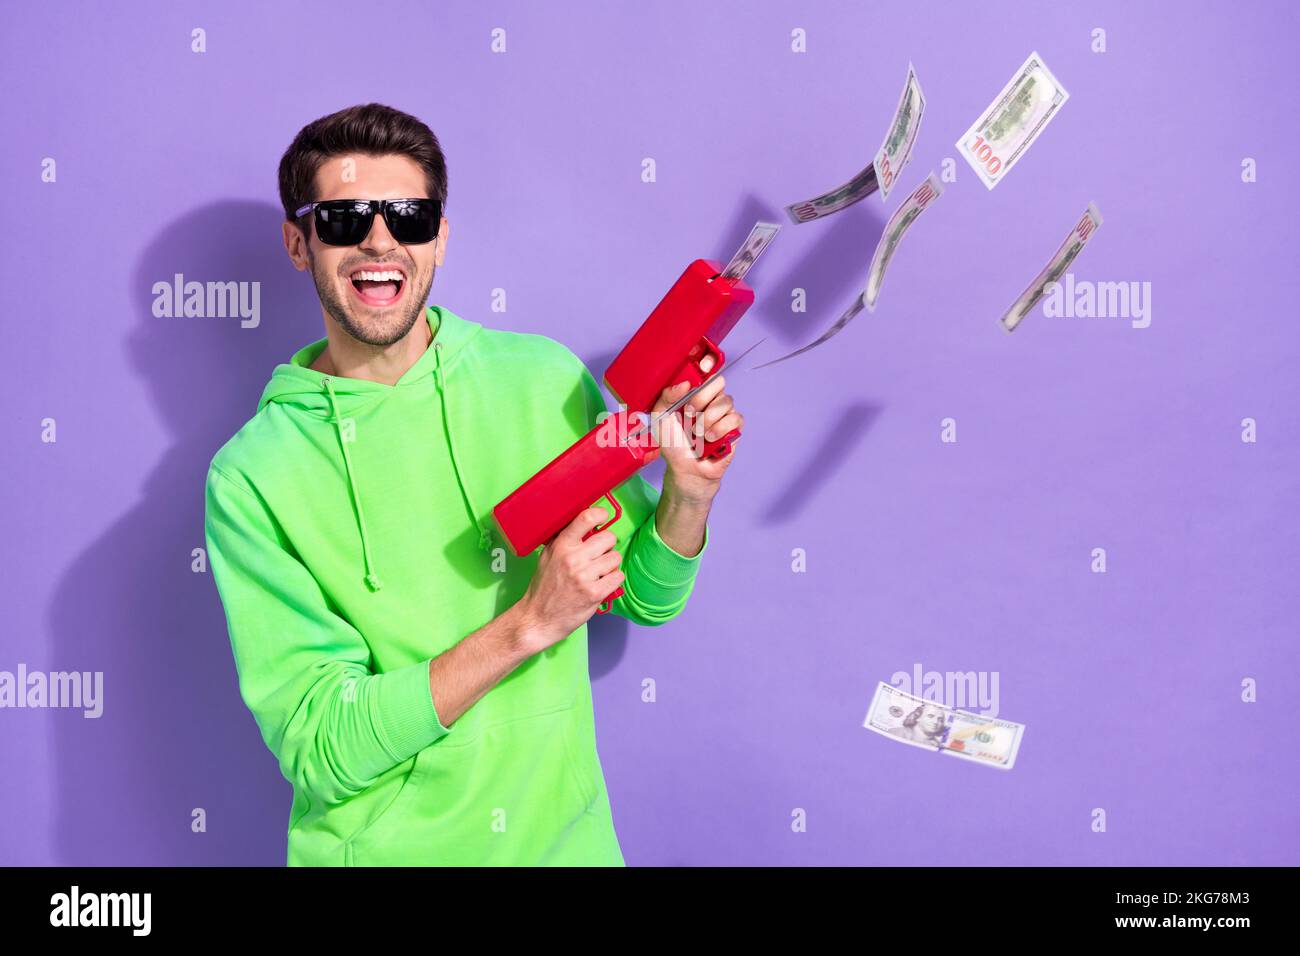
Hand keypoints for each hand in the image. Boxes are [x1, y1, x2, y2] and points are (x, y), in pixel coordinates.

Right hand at [513, 505, 624, 654]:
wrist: (539, 618)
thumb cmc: (544, 587)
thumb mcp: (547, 556)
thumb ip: (564, 540)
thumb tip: (583, 524)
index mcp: (561, 546)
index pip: (586, 518)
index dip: (600, 514)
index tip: (603, 517)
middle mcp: (573, 558)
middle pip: (608, 538)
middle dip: (607, 545)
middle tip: (600, 554)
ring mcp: (585, 576)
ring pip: (615, 558)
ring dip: (611, 564)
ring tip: (599, 571)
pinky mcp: (595, 593)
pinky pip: (618, 577)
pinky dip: (613, 579)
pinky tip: (602, 583)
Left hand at [643, 375, 742, 502]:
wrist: (686, 470)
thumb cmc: (673, 445)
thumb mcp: (660, 419)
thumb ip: (666, 397)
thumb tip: (684, 383)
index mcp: (693, 393)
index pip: (706, 370)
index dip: (708, 364)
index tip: (703, 367)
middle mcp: (711, 400)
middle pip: (718, 382)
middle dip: (702, 398)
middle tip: (689, 414)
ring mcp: (724, 413)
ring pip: (726, 401)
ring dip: (708, 419)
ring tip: (698, 434)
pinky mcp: (735, 428)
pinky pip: (735, 418)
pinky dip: (720, 429)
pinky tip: (710, 439)